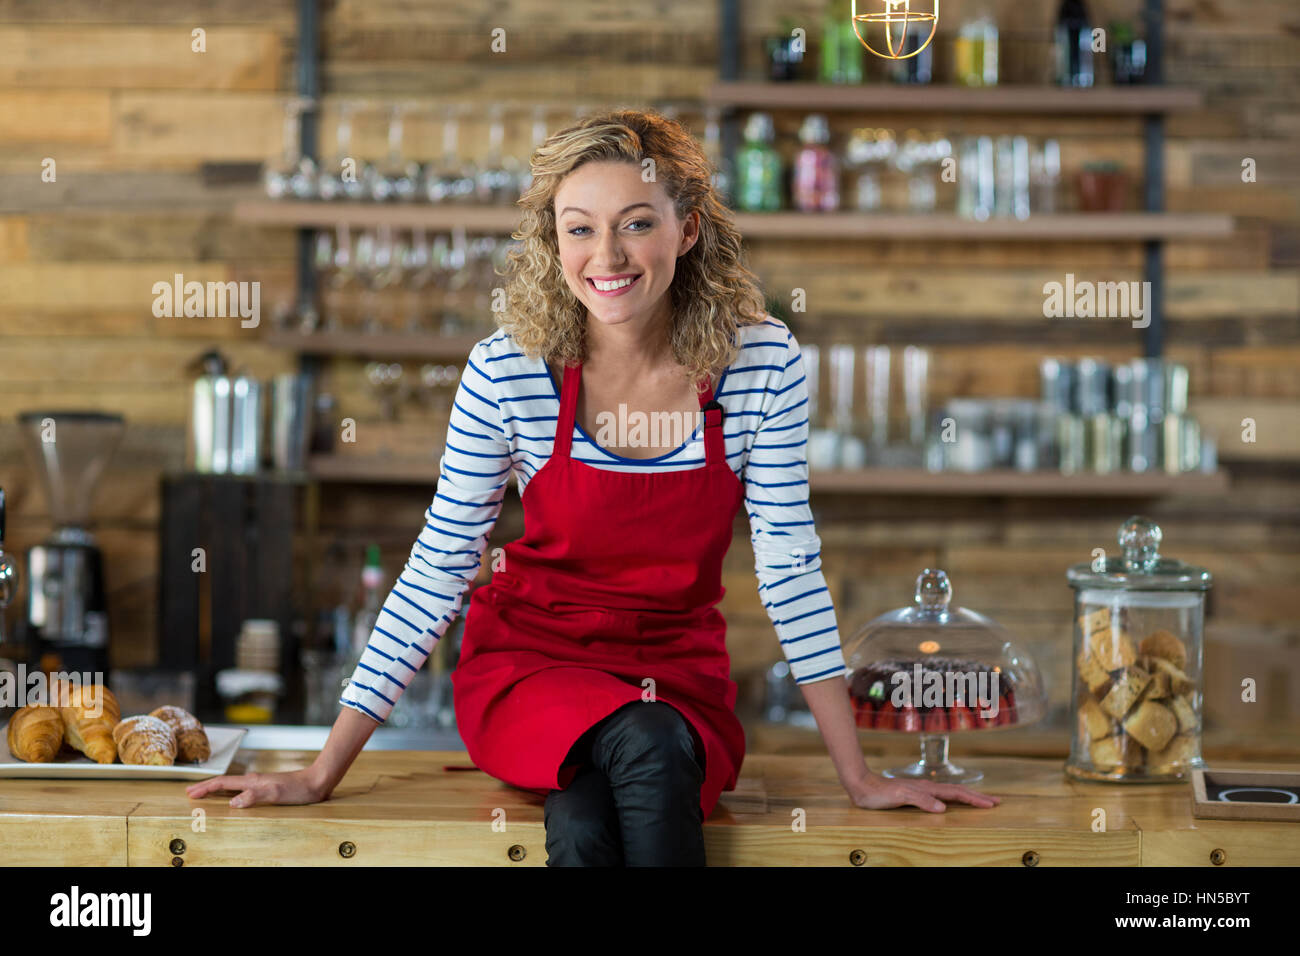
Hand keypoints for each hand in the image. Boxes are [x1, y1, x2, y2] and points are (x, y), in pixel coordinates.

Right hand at [185, 766, 327, 807]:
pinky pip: (242, 789)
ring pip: (232, 785)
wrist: (317, 781)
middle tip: (190, 792)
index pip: (223, 782)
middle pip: (224, 782)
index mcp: (252, 781)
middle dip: (206, 787)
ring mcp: (260, 783)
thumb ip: (254, 796)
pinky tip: (233, 797)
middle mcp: (254, 780)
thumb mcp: (275, 793)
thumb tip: (232, 802)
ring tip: (205, 793)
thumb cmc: (298, 788)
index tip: (190, 793)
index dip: (205, 788)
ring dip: (216, 789)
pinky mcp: (267, 787)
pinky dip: (230, 792)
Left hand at [847, 771, 999, 811]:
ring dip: (967, 797)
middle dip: (977, 797)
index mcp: (927, 788)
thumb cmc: (879, 792)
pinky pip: (940, 796)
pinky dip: (952, 799)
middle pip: (957, 791)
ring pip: (950, 793)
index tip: (991, 804)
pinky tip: (952, 802)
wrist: (861, 785)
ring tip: (980, 800)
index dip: (974, 799)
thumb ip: (921, 800)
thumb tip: (943, 808)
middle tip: (995, 801)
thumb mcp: (900, 796)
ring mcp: (921, 790)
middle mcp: (927, 787)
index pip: (956, 793)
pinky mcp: (914, 794)